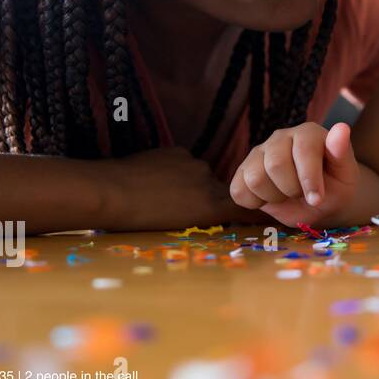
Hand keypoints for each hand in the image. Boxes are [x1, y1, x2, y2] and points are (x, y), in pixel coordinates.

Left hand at [107, 146, 244, 229]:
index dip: (257, 211)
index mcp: (212, 207)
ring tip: (163, 195)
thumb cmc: (135, 222)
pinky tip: (153, 179)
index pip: (245, 208)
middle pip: (219, 190)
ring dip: (189, 184)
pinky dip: (174, 171)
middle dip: (209, 198)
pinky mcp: (177, 151)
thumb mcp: (175, 227)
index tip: (272, 214)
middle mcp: (210, 183)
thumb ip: (198, 216)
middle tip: (184, 210)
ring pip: (199, 176)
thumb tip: (202, 210)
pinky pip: (183, 163)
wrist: (106, 192)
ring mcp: (193, 164)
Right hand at [230, 122, 359, 227]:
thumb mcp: (345, 172)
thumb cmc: (335, 184)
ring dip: (274, 196)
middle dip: (292, 189)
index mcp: (308, 133)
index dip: (309, 179)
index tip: (317, 199)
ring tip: (288, 194)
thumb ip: (342, 151)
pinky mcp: (243, 171)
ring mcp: (259, 153)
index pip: (302, 151)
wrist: (320, 201)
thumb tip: (341, 128)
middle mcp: (281, 137)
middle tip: (303, 194)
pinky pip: (238, 190)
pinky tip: (270, 198)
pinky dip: (254, 202)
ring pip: (255, 179)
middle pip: (275, 165)